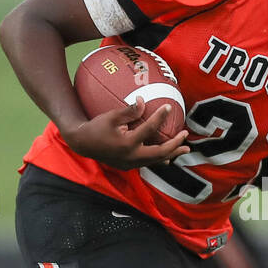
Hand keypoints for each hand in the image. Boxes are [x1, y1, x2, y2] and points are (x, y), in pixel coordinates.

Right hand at [63, 100, 189, 170]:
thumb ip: (129, 111)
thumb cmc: (96, 127)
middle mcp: (131, 157)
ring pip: (156, 160)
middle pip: (160, 152)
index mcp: (127, 143)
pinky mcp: (129, 166)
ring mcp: (131, 164)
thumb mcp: (111, 117)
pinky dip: (159, 159)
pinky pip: (148, 163)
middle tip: (185, 134)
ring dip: (171, 154)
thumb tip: (143, 101)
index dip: (159, 117)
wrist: (83, 144)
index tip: (168, 107)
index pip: (149, 129)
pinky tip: (168, 157)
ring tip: (185, 149)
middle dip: (175, 144)